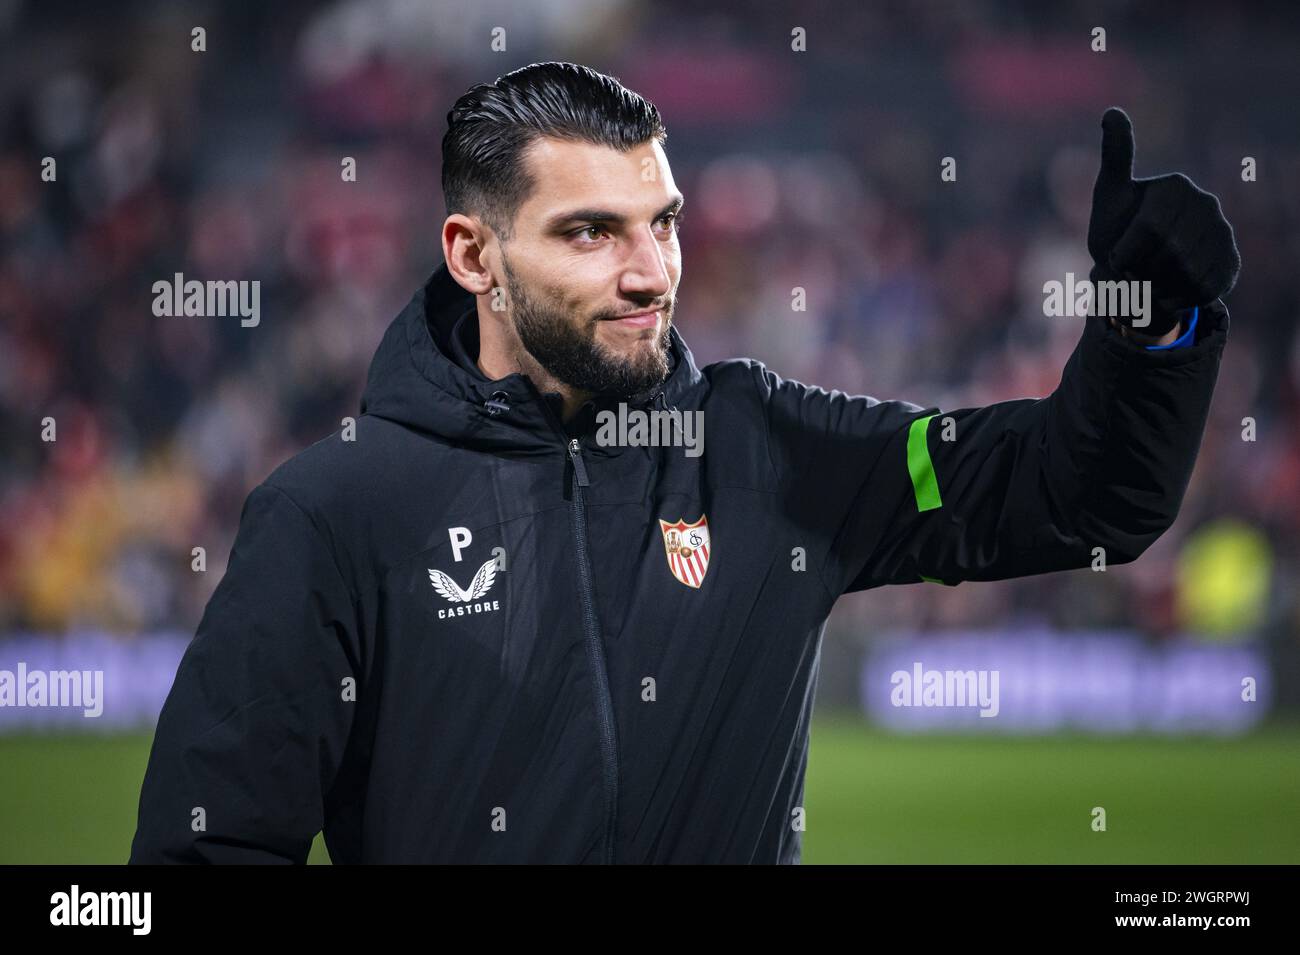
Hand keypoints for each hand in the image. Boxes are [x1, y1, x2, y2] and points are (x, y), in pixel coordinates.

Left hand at [1088, 107, 1239, 336]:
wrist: (1133, 274)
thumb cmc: (1116, 233)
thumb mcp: (1108, 197)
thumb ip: (1114, 158)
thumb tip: (1112, 112)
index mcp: (1176, 187)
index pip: (1150, 229)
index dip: (1125, 252)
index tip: (1115, 257)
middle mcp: (1207, 205)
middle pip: (1170, 253)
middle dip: (1141, 271)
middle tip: (1131, 270)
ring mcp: (1223, 234)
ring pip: (1188, 274)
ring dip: (1156, 288)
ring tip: (1147, 278)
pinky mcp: (1231, 263)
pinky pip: (1202, 290)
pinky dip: (1175, 299)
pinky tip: (1165, 292)